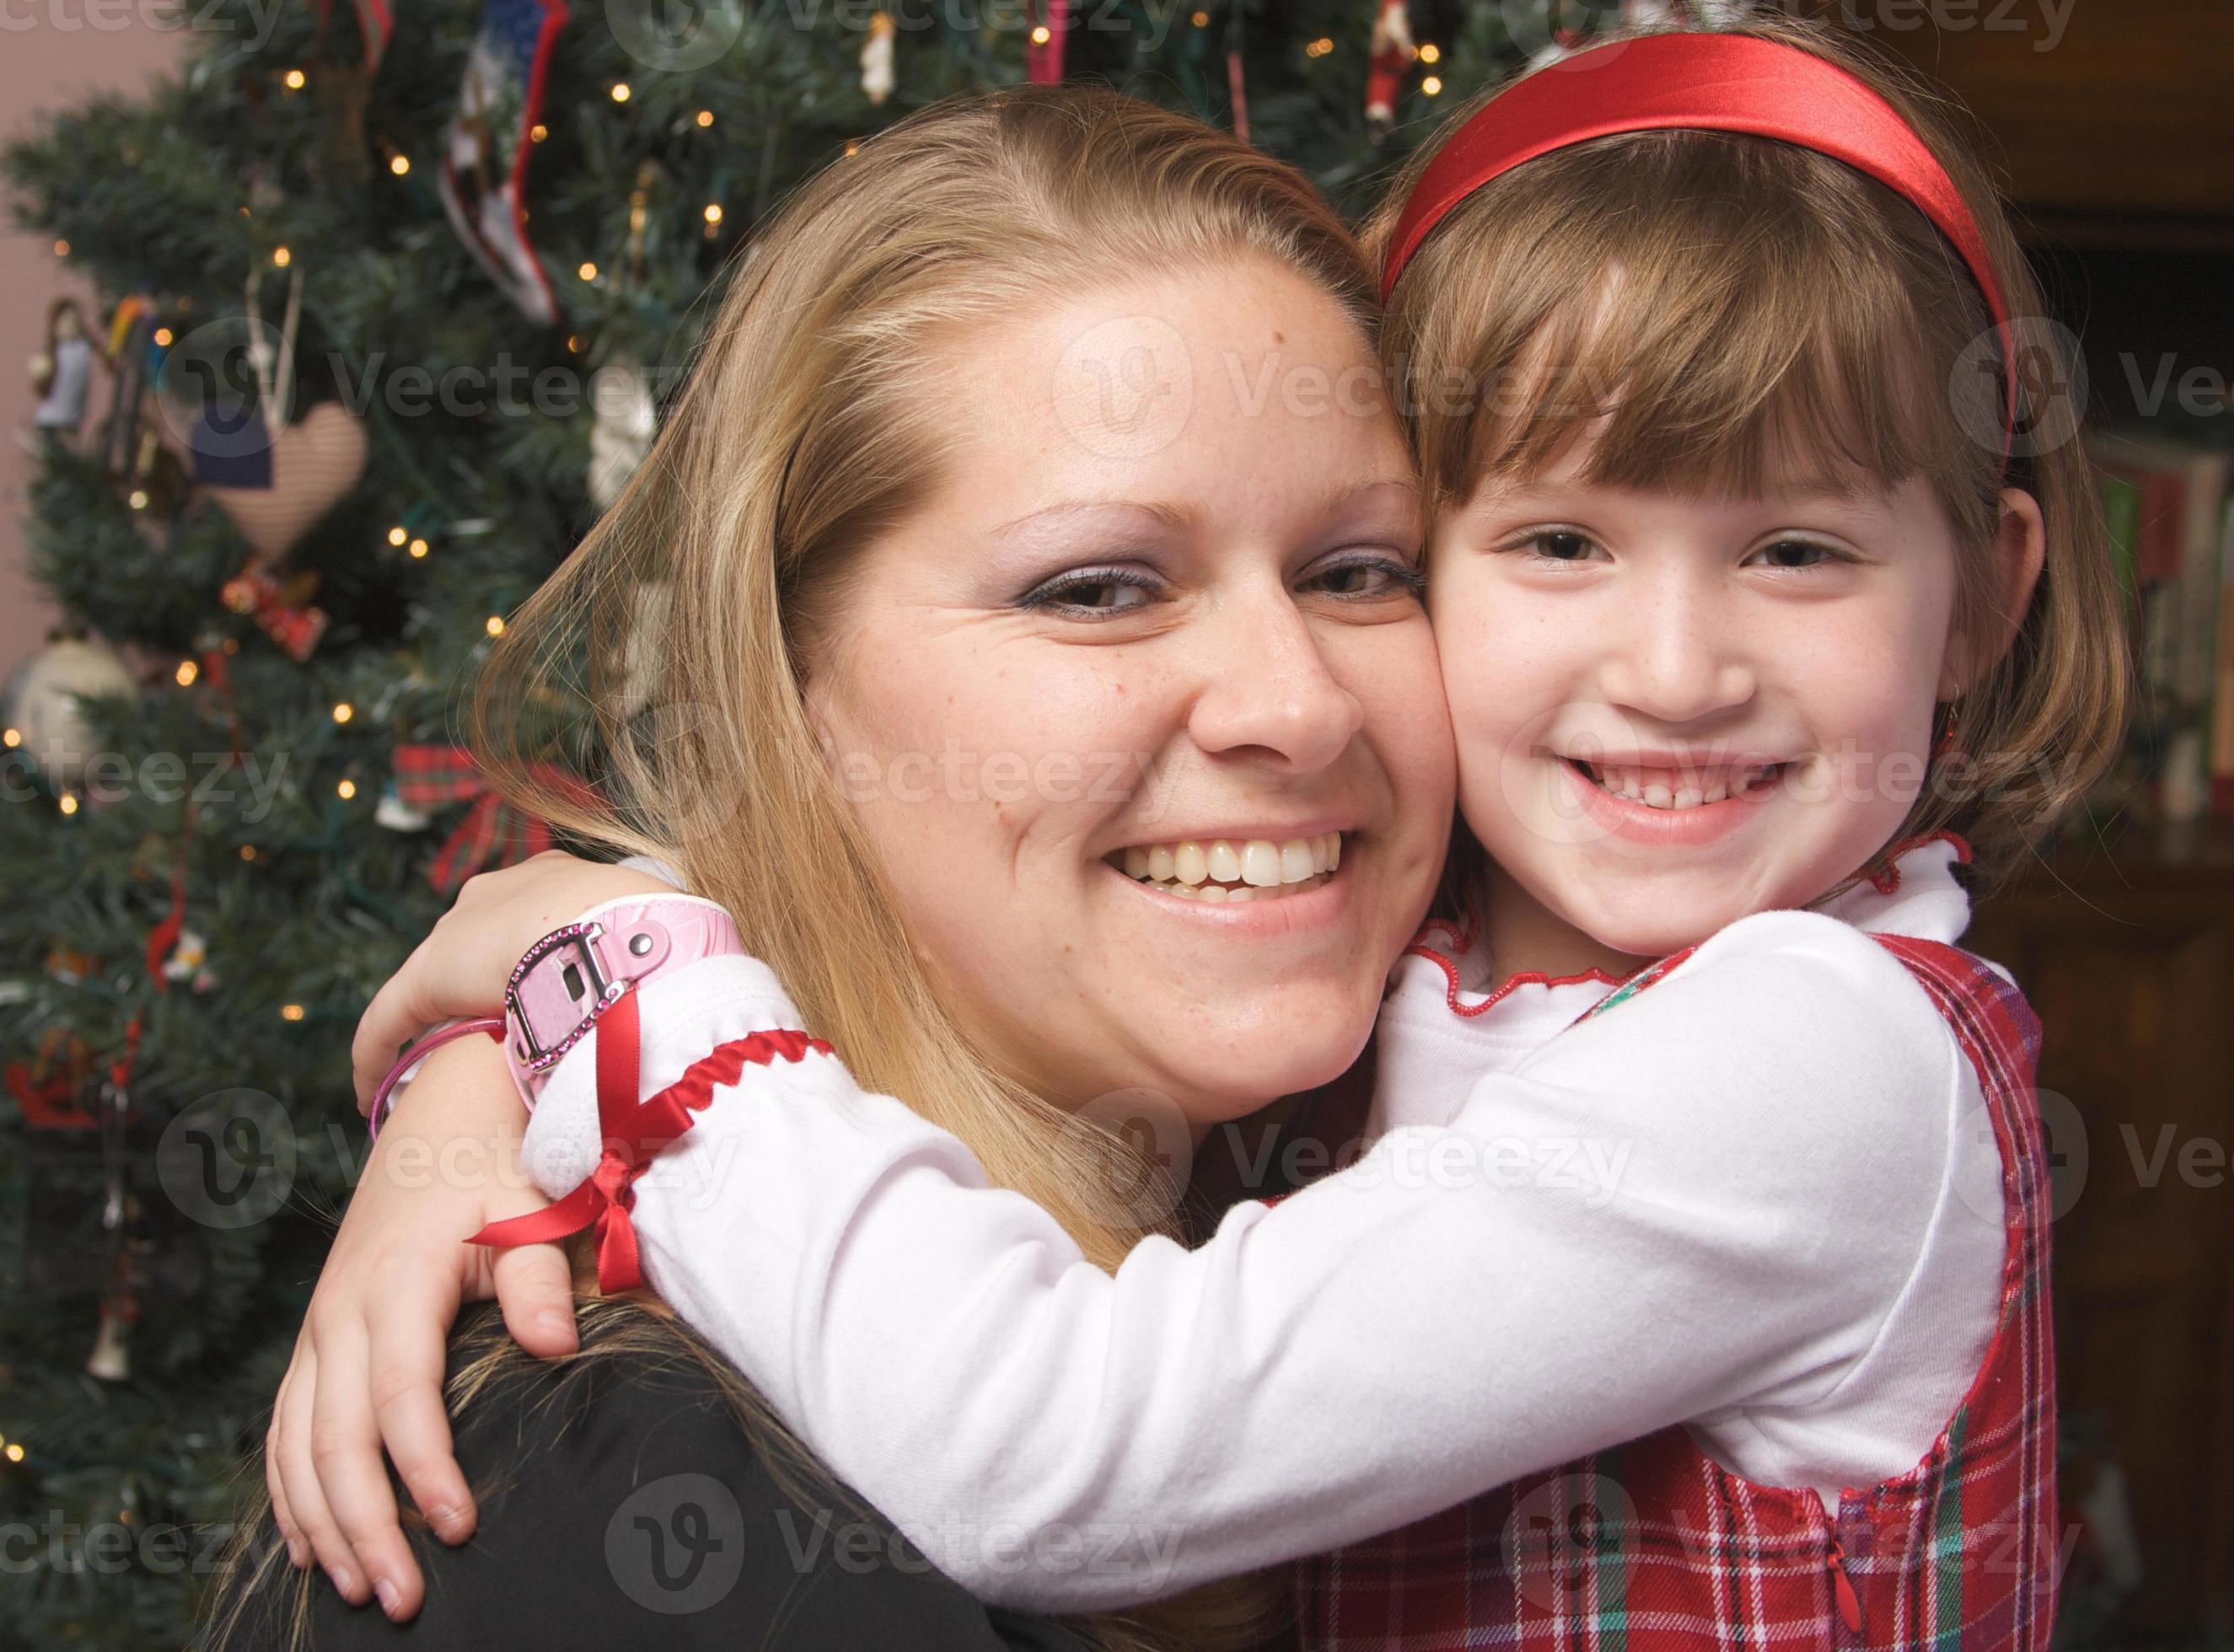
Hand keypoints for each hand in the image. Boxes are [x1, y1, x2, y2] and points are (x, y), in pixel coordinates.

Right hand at [268, 1033, 573, 1620]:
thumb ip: (541, 1274)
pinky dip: (290, 1490)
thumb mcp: (532, 1203)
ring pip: (297, 1444)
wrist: (444, 1105)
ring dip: (323, 1525)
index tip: (460, 1526)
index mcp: (397, 1280)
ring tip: (362, 1592)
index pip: (401, 1392)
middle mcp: (341, 1310)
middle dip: (365, 1526)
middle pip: (334, 1439)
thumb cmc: (500, 1161)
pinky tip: (312, 1547)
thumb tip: (555, 1345)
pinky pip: (285, 1427)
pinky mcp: (317, 1337)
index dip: (424, 1466)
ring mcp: (319, 1327)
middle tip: (403, 1599)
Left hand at [352, 850, 674, 1112]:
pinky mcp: (427, 975)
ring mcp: (460, 931)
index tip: (547, 997)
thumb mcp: (651, 946)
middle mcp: (500, 892)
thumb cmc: (648, 937)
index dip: (537, 958)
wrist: (609, 928)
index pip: (532, 919)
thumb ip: (641, 968)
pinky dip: (378, 1053)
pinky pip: (390, 1019)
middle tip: (499, 1041)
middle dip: (484, 986)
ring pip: (435, 983)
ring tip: (439, 1071)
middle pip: (479, 945)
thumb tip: (662, 1011)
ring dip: (439, 1023)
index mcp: (556, 881)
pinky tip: (370, 1092)